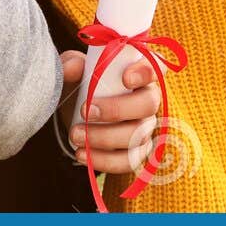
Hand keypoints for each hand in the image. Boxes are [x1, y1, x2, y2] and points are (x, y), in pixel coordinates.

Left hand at [59, 49, 161, 174]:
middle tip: (86, 110)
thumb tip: (75, 66)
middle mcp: (148, 99)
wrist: (74, 112)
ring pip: (138, 136)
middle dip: (117, 109)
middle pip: (148, 104)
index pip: (154, 67)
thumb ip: (70, 64)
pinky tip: (81, 153)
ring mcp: (145, 127)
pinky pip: (129, 161)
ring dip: (104, 138)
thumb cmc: (81, 83)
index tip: (125, 78)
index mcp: (138, 72)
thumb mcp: (71, 70)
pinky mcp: (136, 152)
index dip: (146, 72)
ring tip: (75, 134)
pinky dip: (104, 160)